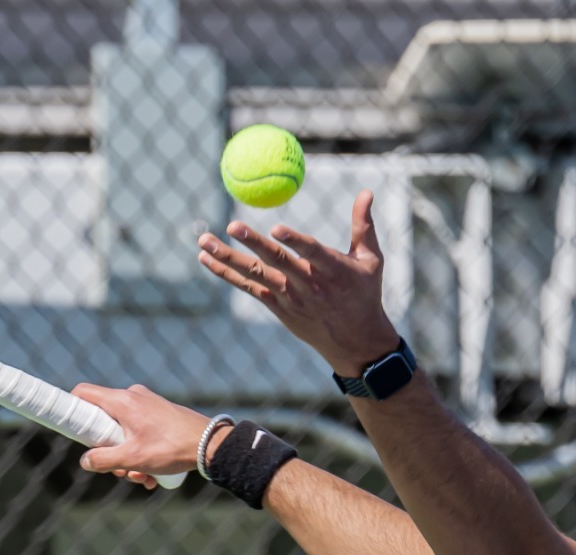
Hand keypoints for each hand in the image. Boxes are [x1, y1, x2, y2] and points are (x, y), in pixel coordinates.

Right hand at [70, 382, 216, 488]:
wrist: (211, 444)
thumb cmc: (172, 448)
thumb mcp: (133, 459)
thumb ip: (104, 460)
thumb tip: (85, 461)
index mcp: (122, 401)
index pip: (83, 393)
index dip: (71, 408)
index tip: (70, 429)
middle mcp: (133, 397)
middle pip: (103, 421)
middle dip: (107, 450)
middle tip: (119, 470)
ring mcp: (147, 404)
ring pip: (122, 432)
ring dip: (127, 458)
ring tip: (142, 477)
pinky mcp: (159, 414)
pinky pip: (139, 432)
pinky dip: (141, 453)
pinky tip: (152, 475)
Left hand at [198, 190, 402, 376]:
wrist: (355, 342)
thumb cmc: (365, 294)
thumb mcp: (371, 260)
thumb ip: (363, 225)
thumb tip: (366, 191)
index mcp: (333, 270)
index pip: (312, 253)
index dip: (294, 241)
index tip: (277, 227)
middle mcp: (308, 285)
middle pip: (277, 262)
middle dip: (254, 243)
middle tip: (232, 225)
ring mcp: (290, 298)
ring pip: (256, 275)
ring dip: (228, 258)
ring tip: (204, 241)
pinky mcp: (278, 307)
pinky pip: (248, 288)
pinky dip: (227, 274)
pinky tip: (206, 259)